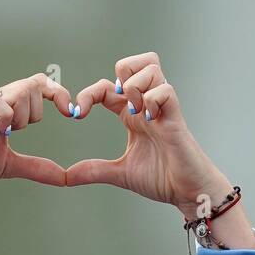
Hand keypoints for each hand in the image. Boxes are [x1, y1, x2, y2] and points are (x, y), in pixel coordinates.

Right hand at [0, 74, 72, 192]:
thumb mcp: (10, 166)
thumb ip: (37, 167)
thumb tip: (65, 177)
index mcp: (8, 108)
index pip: (40, 85)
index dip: (59, 94)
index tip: (71, 113)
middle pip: (35, 83)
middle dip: (40, 108)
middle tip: (22, 131)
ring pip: (21, 90)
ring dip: (23, 115)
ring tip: (6, 133)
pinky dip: (7, 117)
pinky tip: (2, 133)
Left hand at [64, 52, 233, 220]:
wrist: (188, 192)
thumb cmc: (162, 178)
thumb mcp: (119, 174)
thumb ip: (94, 171)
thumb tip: (66, 177)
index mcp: (133, 115)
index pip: (108, 87)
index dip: (89, 94)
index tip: (77, 114)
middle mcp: (147, 106)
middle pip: (136, 62)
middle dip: (120, 74)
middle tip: (115, 102)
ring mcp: (163, 109)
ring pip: (151, 67)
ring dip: (136, 85)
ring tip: (136, 112)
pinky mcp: (176, 118)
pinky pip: (165, 90)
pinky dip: (152, 99)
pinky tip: (149, 119)